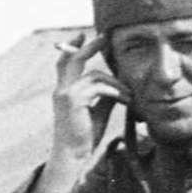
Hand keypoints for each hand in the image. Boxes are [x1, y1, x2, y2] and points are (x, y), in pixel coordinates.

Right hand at [48, 32, 125, 168]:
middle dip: (89, 46)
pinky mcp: (73, 100)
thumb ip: (104, 97)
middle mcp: (61, 90)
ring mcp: (65, 94)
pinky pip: (99, 87)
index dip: (73, 49)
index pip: (66, 64)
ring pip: (95, 76)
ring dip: (116, 83)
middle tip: (103, 36)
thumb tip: (118, 86)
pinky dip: (116, 92)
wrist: (73, 156)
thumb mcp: (97, 112)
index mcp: (64, 92)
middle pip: (73, 59)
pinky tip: (126, 101)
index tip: (84, 37)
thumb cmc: (85, 137)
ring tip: (130, 96)